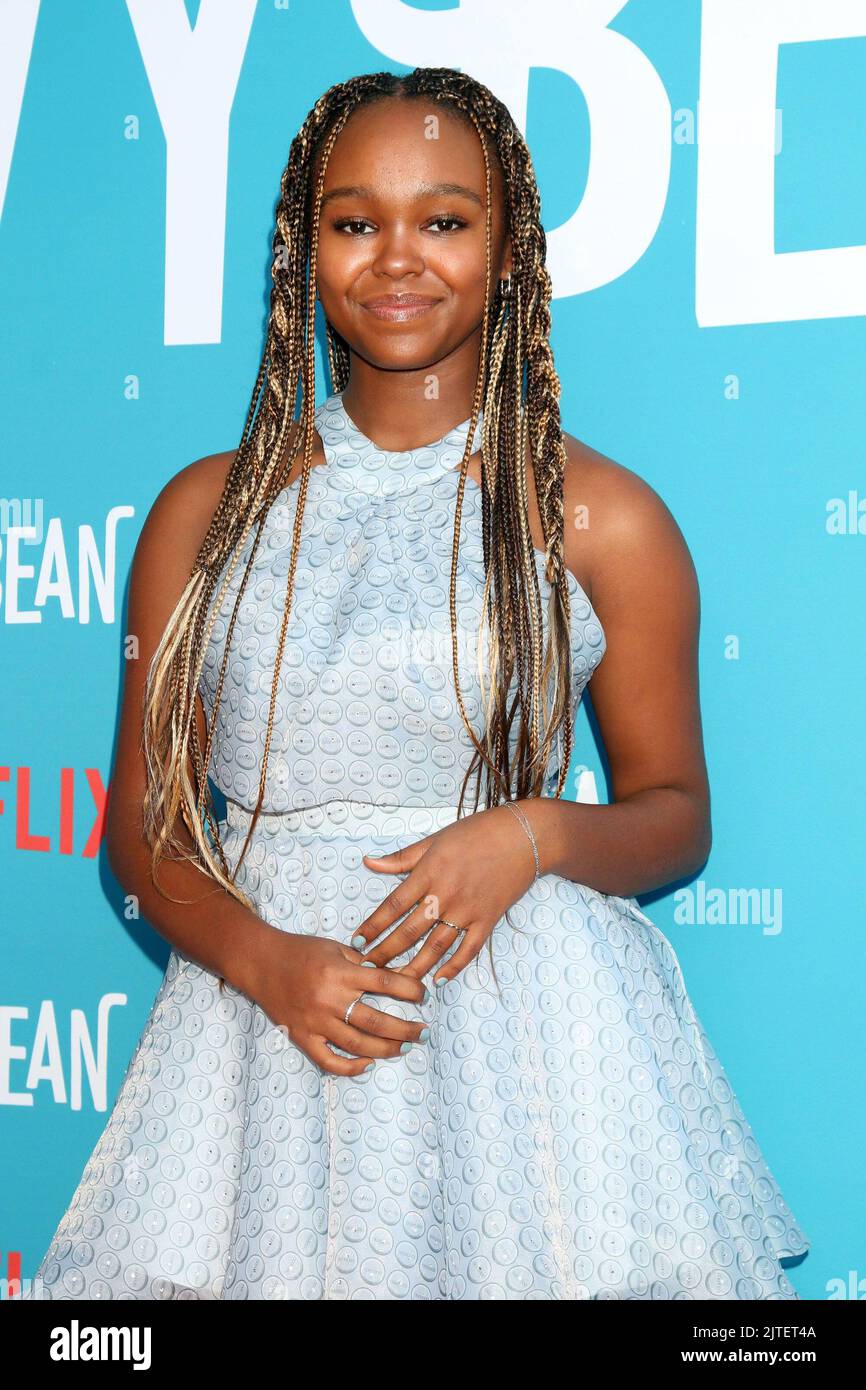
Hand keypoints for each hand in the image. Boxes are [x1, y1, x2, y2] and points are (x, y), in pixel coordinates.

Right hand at [249, 930, 428, 1076]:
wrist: (261, 962)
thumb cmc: (300, 951)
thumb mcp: (335, 948)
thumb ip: (363, 964)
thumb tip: (395, 977)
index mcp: (340, 973)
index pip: (385, 983)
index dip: (410, 990)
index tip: (424, 995)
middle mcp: (329, 1000)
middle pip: (376, 1021)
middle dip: (405, 1030)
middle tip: (423, 1033)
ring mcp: (315, 1022)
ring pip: (357, 1045)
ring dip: (386, 1050)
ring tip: (404, 1048)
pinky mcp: (303, 1037)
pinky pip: (328, 1061)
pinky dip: (350, 1068)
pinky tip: (367, 1065)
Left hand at [353, 803, 538, 987]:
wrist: (524, 837)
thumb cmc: (477, 832)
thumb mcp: (435, 840)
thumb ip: (402, 857)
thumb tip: (369, 862)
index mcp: (429, 872)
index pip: (393, 905)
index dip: (373, 925)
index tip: (357, 941)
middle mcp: (446, 895)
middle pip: (409, 931)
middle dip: (386, 952)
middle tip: (368, 968)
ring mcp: (468, 910)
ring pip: (436, 946)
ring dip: (414, 966)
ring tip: (396, 982)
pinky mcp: (488, 919)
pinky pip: (469, 949)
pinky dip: (454, 966)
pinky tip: (439, 980)